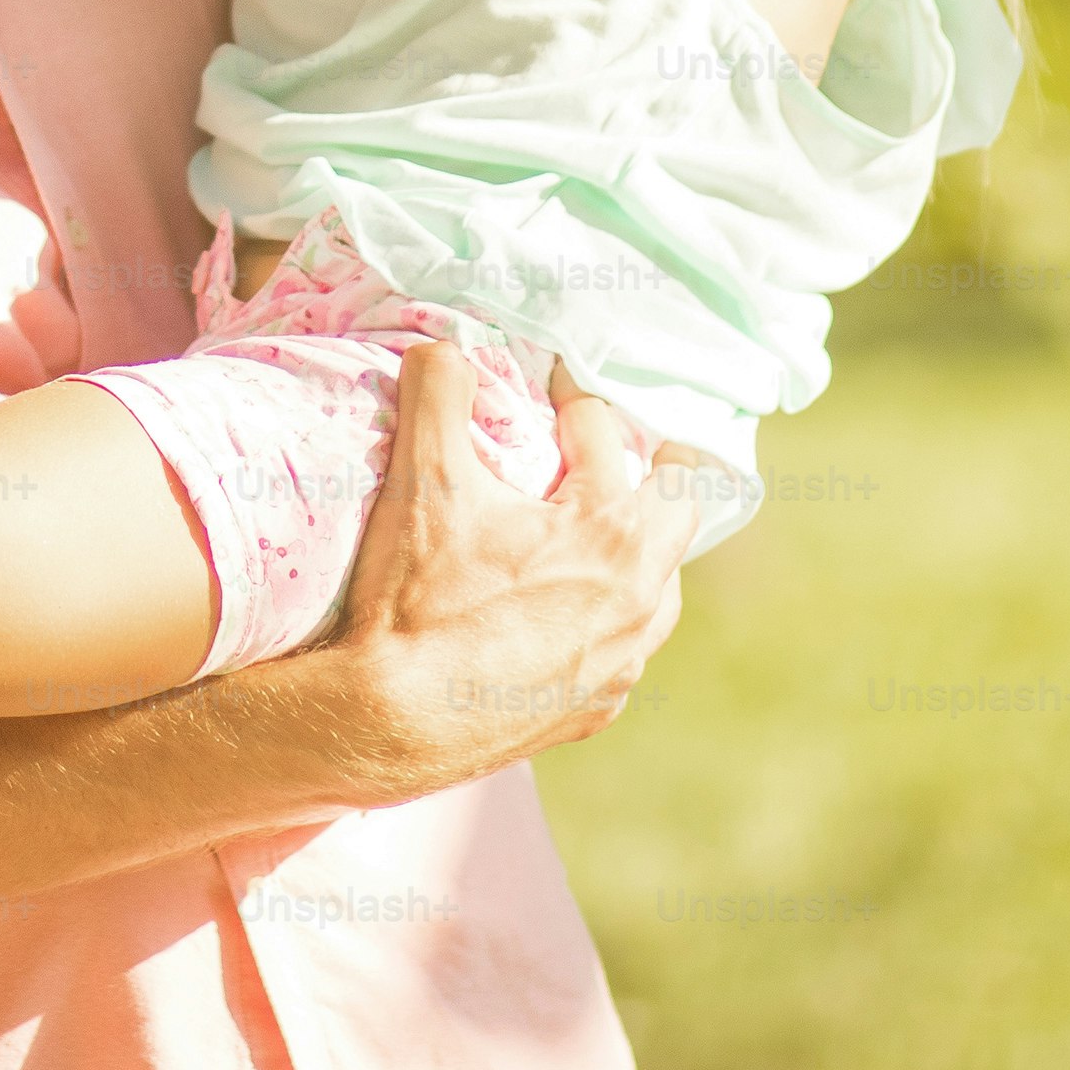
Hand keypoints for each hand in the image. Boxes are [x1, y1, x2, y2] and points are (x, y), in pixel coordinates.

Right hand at [310, 345, 704, 803]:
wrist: (393, 723)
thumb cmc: (416, 600)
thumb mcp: (422, 481)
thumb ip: (438, 394)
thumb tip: (444, 346)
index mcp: (614, 532)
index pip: (608, 433)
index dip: (573, 399)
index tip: (549, 391)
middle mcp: (639, 600)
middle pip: (677, 512)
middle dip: (648, 472)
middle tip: (613, 451)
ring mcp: (621, 664)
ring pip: (658, 591)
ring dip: (634, 554)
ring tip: (592, 535)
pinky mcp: (594, 711)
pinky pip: (621, 652)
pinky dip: (603, 622)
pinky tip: (561, 616)